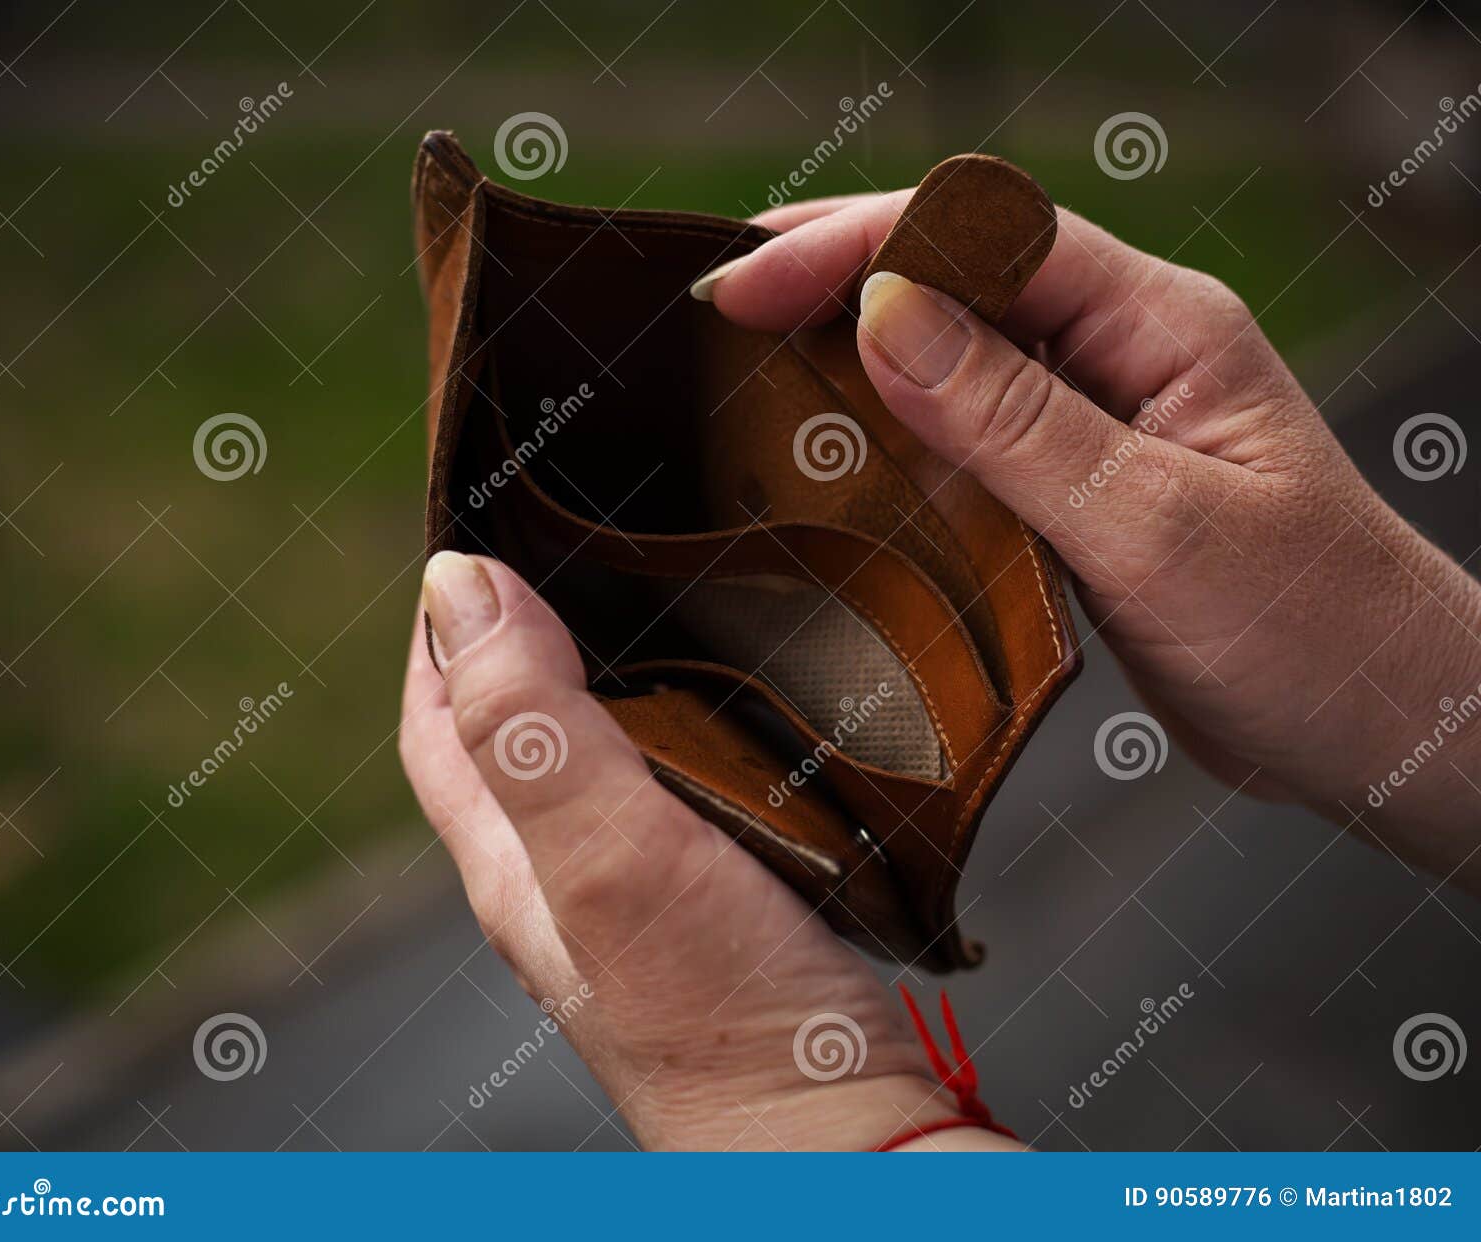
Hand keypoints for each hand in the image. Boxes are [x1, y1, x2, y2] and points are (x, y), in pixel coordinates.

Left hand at [400, 551, 1019, 1149]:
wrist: (836, 1134)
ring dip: (608, 672)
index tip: (479, 537)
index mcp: (511, 862)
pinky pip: (677, 786)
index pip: (436, 724)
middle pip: (509, 734)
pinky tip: (737, 696)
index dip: (440, 630)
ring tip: (656, 592)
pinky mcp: (718, 899)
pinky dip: (686, 720)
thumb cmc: (722, 1016)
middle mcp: (563, 877)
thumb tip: (457, 583)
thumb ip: (531, 726)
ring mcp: (641, 892)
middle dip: (520, 634)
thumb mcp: (608, 852)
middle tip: (575, 539)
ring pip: (599, 756)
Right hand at [698, 191, 1480, 886]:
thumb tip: (888, 320)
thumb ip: (1017, 423)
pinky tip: (835, 455)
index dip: (857, 242)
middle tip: (721, 306)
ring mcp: (1099, 419)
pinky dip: (892, 434)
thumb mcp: (1154, 526)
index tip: (749, 279)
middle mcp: (1125, 353)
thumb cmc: (1313, 630)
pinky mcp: (1078, 487)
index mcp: (1160, 325)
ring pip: (955, 350)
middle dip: (835, 275)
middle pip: (960, 271)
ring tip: (750, 368)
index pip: (987, 233)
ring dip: (854, 350)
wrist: (1381, 725)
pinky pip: (968, 435)